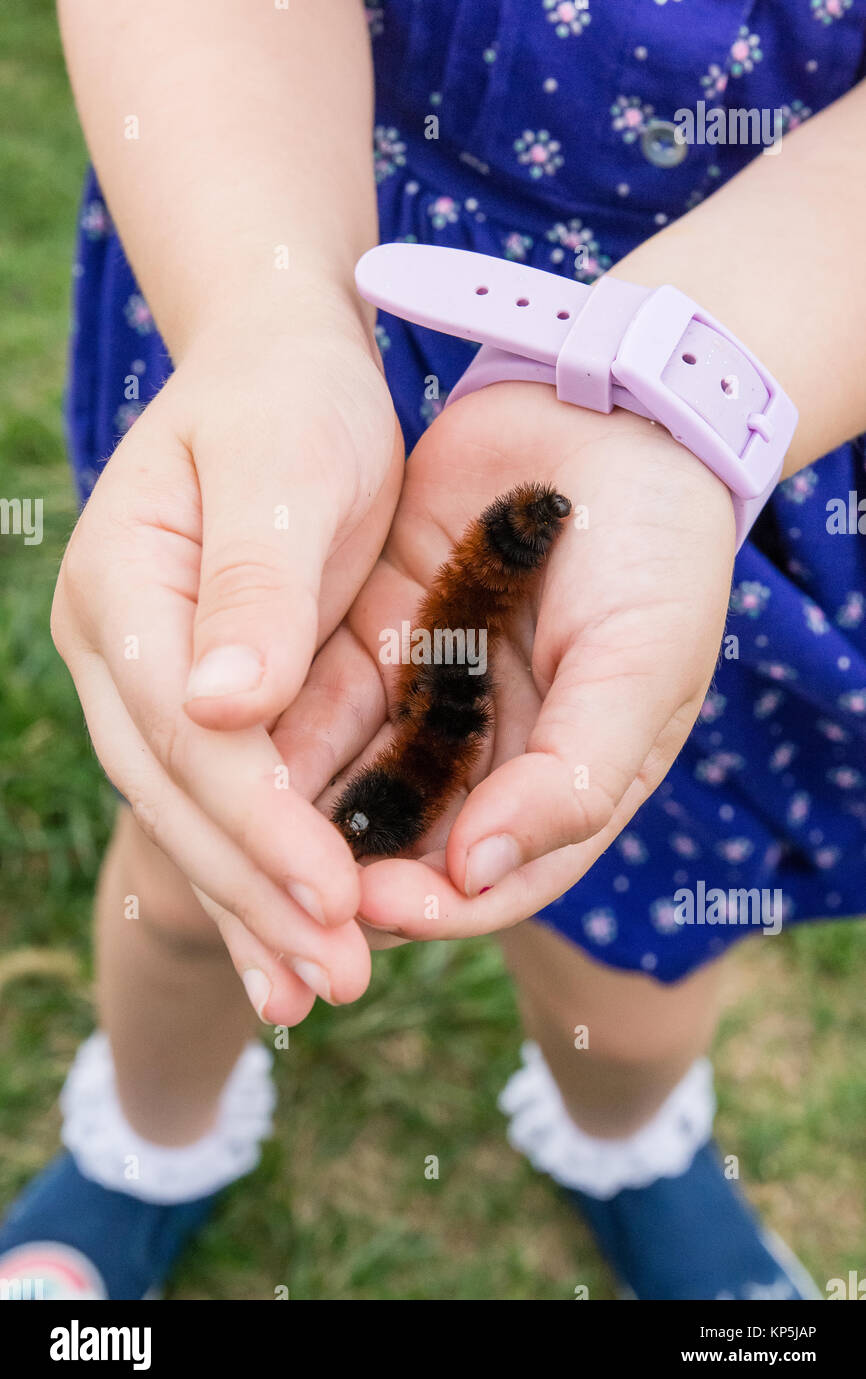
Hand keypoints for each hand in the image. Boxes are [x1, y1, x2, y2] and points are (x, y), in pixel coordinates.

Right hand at [51, 307, 402, 1018]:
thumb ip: (253, 581)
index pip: (190, 734)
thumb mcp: (285, 463)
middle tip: (341, 979)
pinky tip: (298, 950)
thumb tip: (215, 707)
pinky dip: (262, 875)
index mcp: (123, 589)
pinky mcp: (201, 702)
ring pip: (197, 818)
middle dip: (261, 892)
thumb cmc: (290, 402)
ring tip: (321, 992)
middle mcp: (119, 651)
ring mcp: (150, 683)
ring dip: (259, 910)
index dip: (261, 822)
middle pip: (183, 796)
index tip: (335, 899)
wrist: (279, 370)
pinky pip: (226, 802)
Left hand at [276, 381, 735, 943]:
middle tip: (295, 895)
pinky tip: (242, 746)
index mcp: (567, 774)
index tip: (381, 908)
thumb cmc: (654, 552)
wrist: (613, 410)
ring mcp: (435, 692)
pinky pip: (327, 694)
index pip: (500, 873)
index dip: (443, 904)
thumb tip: (478, 870)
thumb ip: (572, 775)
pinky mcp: (383, 631)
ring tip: (252, 834)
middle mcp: (494, 749)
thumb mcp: (639, 669)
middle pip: (416, 841)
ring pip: (360, 775)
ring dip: (309, 813)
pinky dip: (289, 727)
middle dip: (358, 874)